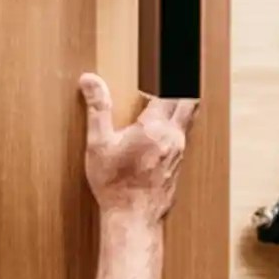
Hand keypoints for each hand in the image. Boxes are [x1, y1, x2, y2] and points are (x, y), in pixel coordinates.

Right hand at [78, 73, 195, 224]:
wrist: (133, 219)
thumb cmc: (116, 185)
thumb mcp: (99, 144)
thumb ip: (98, 108)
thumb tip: (90, 80)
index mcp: (155, 128)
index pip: (169, 90)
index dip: (169, 73)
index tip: (169, 59)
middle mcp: (173, 138)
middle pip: (188, 102)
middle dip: (180, 86)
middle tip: (175, 71)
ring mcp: (179, 152)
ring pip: (188, 118)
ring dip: (181, 104)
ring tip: (169, 93)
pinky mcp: (178, 164)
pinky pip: (183, 134)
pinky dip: (178, 122)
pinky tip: (164, 126)